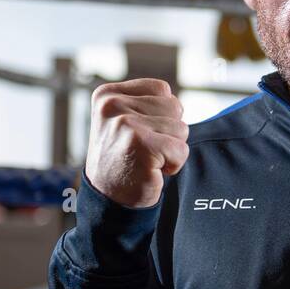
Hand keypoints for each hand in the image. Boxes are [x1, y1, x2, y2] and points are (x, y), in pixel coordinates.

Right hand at [84, 79, 189, 207]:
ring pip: (181, 128)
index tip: (140, 135)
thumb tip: (177, 101)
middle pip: (175, 107)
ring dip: (171, 149)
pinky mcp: (142, 144)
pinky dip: (174, 165)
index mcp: (107, 95)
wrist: (109, 199)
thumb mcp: (122, 121)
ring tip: (147, 159)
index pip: (162, 89)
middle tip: (144, 150)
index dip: (162, 115)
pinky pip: (181, 150)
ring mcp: (126, 124)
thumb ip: (145, 104)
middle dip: (168, 132)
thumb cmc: (122, 160)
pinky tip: (152, 170)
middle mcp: (113, 105)